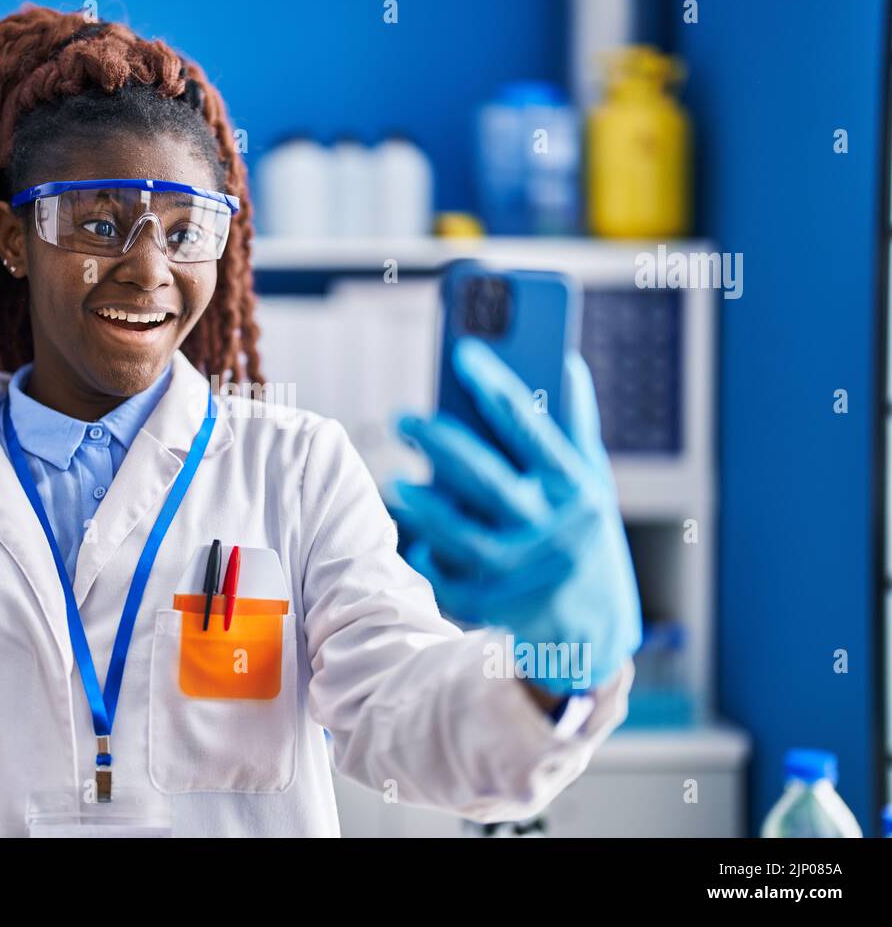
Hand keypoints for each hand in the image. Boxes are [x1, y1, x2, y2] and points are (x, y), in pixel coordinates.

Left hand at [389, 338, 640, 694]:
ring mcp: (523, 573)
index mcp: (577, 491)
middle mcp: (552, 530)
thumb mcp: (595, 486)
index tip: (463, 353)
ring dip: (425, 507)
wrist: (596, 640)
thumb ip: (577, 425)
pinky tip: (414, 537)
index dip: (495, 387)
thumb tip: (565, 362)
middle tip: (404, 417)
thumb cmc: (589, 544)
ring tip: (396, 482)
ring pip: (462, 534)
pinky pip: (449, 576)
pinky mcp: (495, 606)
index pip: (531, 428)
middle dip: (442, 444)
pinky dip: (428, 555)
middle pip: (487, 479)